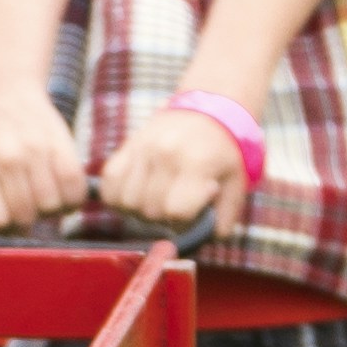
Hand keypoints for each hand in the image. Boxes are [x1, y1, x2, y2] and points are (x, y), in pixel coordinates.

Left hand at [0, 86, 90, 228]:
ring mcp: (34, 152)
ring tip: (45, 193)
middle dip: (29, 216)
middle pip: (26, 216)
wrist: (3, 88)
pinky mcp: (61, 145)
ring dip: (51, 208)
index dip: (5, 223)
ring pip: (51, 207)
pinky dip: (72, 198)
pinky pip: (74, 189)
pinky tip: (63, 189)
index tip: (8, 215)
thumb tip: (10, 235)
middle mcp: (5, 160)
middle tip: (29, 201)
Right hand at [92, 103, 241, 230]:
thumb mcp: (237, 184)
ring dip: (140, 209)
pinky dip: (118, 196)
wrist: (209, 109)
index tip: (194, 208)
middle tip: (177, 204)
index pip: (176, 211)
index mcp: (196, 162)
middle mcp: (164, 153)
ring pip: (126, 202)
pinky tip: (138, 192)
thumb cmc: (224, 154)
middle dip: (163, 217)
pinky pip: (109, 184)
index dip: (184, 220)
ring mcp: (142, 147)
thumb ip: (224, 218)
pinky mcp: (127, 146)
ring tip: (157, 198)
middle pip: (149, 211)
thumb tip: (202, 237)